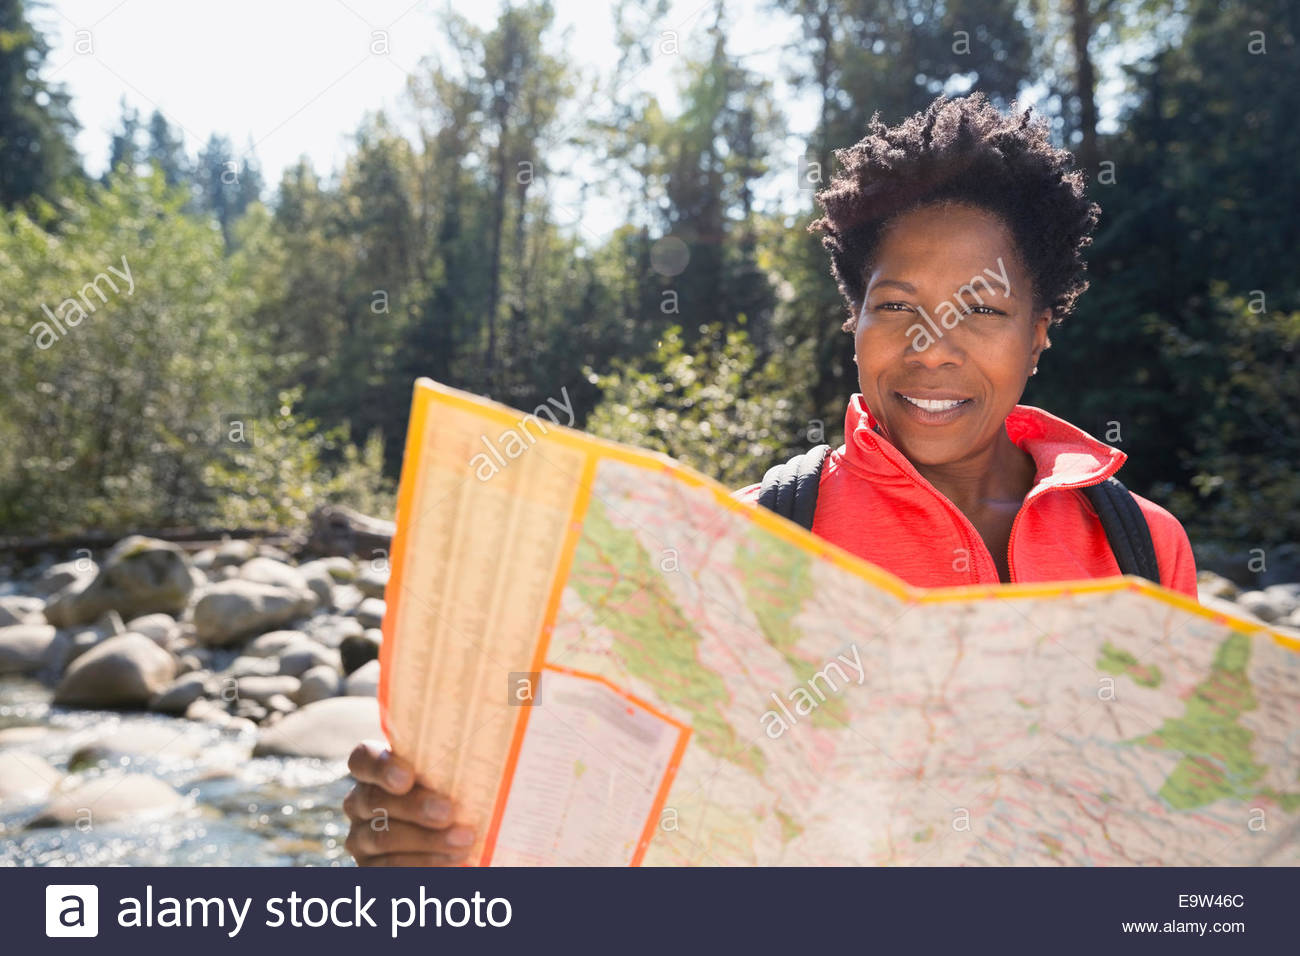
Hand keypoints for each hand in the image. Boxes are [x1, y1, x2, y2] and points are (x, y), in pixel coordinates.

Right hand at [343, 740, 477, 865]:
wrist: (449, 836)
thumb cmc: (451, 793)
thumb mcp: (449, 775)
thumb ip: (452, 764)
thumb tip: (489, 747)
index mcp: (375, 770)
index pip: (363, 759)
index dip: (381, 766)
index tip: (407, 776)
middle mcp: (360, 801)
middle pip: (375, 800)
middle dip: (415, 807)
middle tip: (449, 812)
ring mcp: (361, 836)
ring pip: (384, 837)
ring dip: (428, 840)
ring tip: (464, 840)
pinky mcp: (369, 867)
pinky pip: (391, 867)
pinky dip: (425, 863)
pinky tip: (453, 859)